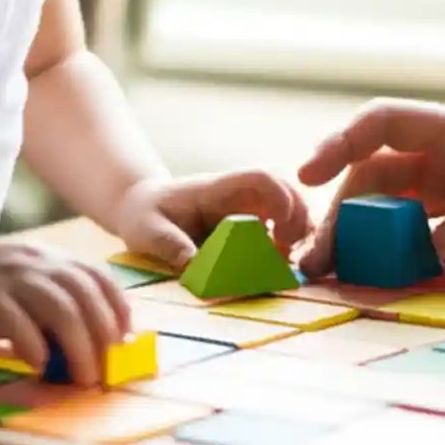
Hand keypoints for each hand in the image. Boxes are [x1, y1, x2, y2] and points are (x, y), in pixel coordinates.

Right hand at [0, 240, 129, 384]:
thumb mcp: (9, 281)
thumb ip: (42, 299)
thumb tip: (80, 339)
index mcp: (41, 257)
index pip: (96, 276)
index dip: (117, 308)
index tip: (125, 338)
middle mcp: (30, 262)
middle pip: (86, 295)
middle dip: (104, 335)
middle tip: (107, 368)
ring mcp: (6, 278)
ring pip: (62, 310)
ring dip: (80, 348)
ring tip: (83, 378)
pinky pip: (20, 325)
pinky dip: (36, 348)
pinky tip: (39, 367)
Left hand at [114, 170, 312, 268]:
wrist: (144, 210)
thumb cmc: (145, 216)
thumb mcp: (147, 231)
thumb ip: (170, 246)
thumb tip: (195, 266)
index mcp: (219, 188)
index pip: (261, 178)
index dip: (280, 197)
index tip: (280, 229)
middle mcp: (241, 195)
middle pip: (288, 192)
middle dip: (299, 219)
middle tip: (290, 252)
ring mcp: (250, 208)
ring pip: (293, 209)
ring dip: (300, 234)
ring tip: (292, 262)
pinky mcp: (253, 225)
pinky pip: (283, 229)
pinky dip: (291, 246)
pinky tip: (283, 265)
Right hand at [296, 98, 444, 275]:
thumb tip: (437, 245)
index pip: (388, 122)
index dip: (341, 141)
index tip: (305, 174)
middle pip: (372, 175)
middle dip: (339, 212)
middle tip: (317, 261)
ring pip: (381, 208)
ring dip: (352, 238)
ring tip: (330, 275)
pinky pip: (406, 237)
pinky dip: (382, 257)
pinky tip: (366, 281)